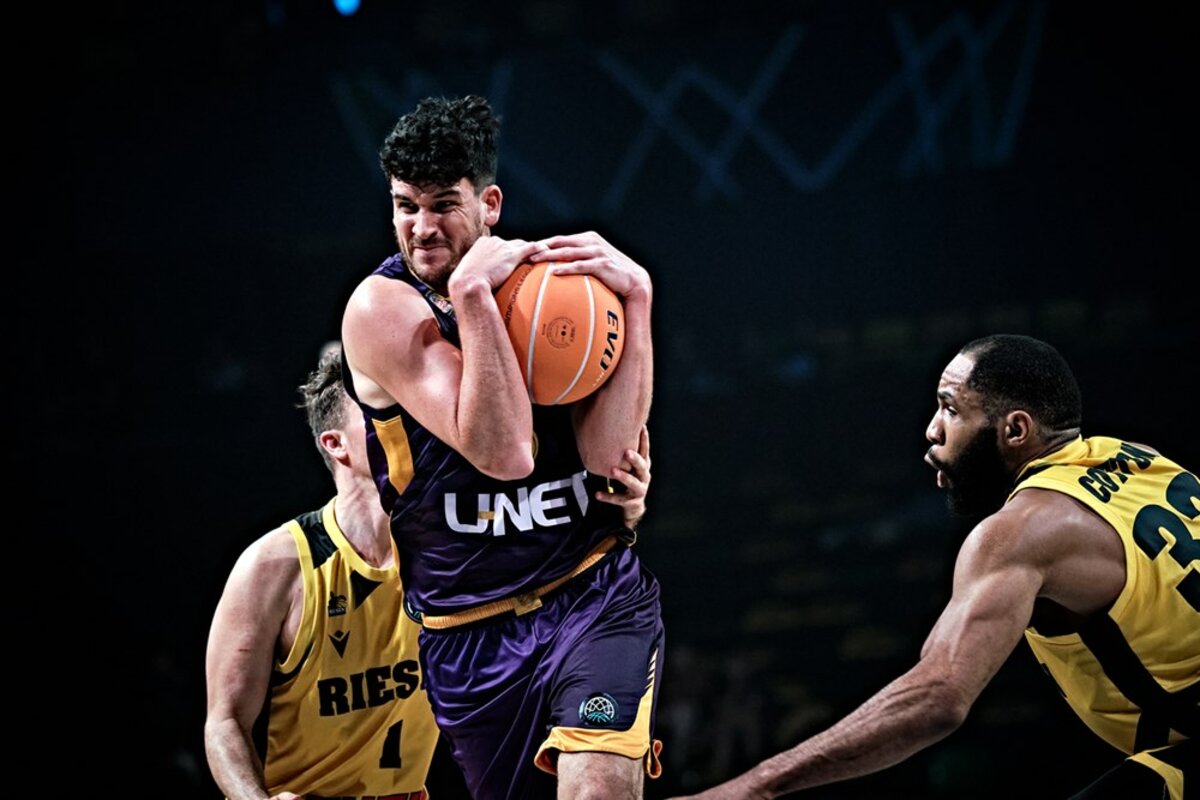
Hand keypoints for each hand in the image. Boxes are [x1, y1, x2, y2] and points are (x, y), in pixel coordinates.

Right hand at [450, 235, 546, 292]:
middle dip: (519, 250)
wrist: (468, 284)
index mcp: (482, 244)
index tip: (510, 259)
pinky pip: (531, 247)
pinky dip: (540, 248)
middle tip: (528, 258)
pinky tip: (547, 251)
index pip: (500, 244)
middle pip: (512, 243)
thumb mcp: (470, 273)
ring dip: (531, 250)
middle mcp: (493, 242)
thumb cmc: (467, 284)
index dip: (507, 251)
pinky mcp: (512, 254)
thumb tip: (480, 279)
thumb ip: (478, 271)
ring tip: (541, 254)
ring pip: (522, 244)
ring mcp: (503, 247)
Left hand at [529, 231, 650, 299]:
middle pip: (560, 242)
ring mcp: (597, 252)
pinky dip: (567, 268)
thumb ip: (578, 263)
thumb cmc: (612, 276)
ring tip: (534, 260)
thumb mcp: (594, 265)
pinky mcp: (602, 264)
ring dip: (549, 255)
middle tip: (523, 253)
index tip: (526, 249)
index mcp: (587, 239)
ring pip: (568, 252)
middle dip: (541, 247)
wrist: (635, 282)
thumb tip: (556, 273)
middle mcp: (591, 241)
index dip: (542, 243)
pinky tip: (554, 273)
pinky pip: (580, 266)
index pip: (560, 239)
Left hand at [595, 425, 649, 527]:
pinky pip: (618, 499)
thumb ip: (625, 452)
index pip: (645, 451)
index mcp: (643, 466)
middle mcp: (644, 477)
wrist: (632, 506)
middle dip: (635, 459)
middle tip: (627, 452)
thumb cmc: (629, 480)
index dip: (645, 440)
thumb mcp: (629, 466)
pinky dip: (608, 496)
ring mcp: (639, 490)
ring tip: (613, 471)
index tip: (642, 428)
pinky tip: (598, 494)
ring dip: (623, 477)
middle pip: (642, 466)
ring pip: (633, 483)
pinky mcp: (631, 502)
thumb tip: (610, 429)